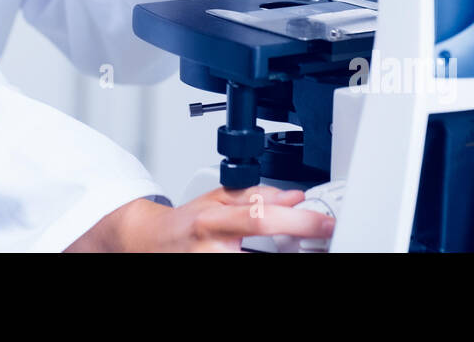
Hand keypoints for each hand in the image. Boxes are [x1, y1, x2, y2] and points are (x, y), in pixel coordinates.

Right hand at [64, 186, 334, 251]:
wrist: (148, 243)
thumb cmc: (185, 224)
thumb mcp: (216, 198)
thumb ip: (255, 195)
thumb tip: (294, 197)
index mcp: (214, 220)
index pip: (261, 218)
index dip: (298, 222)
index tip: (325, 224)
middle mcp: (211, 250)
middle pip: (263, 256)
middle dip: (294, 251)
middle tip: (316, 243)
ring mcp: (209, 266)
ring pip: (253, 265)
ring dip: (278, 258)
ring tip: (285, 250)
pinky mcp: (210, 278)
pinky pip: (244, 275)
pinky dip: (259, 263)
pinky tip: (265, 255)